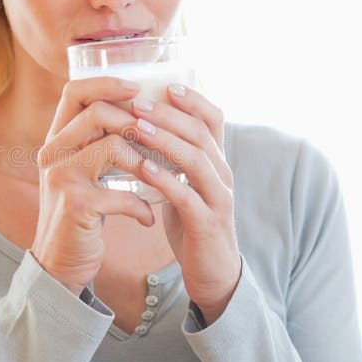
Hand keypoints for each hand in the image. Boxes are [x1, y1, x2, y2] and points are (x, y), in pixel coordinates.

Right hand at [31, 77, 154, 294]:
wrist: (59, 263)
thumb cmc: (80, 215)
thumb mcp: (81, 173)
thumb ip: (96, 144)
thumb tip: (141, 114)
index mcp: (55, 140)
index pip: (74, 92)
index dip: (107, 83)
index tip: (137, 88)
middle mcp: (52, 153)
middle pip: (97, 112)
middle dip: (136, 122)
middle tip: (158, 140)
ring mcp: (61, 178)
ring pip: (113, 146)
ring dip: (144, 162)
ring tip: (156, 178)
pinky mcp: (76, 205)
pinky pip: (122, 193)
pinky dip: (141, 206)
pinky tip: (147, 218)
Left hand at [131, 85, 241, 323]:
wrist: (214, 276)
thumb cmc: (194, 227)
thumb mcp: (187, 187)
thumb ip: (175, 161)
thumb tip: (147, 130)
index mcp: (217, 163)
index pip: (214, 120)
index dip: (193, 100)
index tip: (167, 84)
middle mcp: (223, 175)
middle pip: (201, 133)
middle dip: (170, 114)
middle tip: (139, 101)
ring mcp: (218, 199)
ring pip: (196, 160)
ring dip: (166, 140)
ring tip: (138, 126)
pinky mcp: (208, 224)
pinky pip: (186, 195)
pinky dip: (165, 179)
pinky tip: (142, 168)